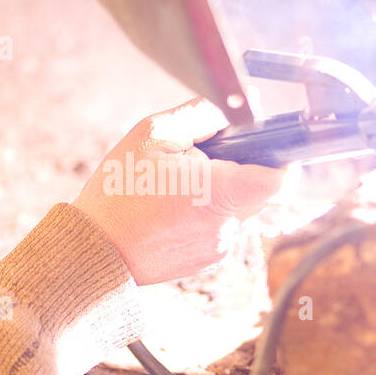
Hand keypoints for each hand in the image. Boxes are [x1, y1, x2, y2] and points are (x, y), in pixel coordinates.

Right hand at [73, 98, 283, 284]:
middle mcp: (228, 227)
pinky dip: (203, 214)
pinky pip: (219, 228)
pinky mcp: (206, 262)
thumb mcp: (152, 133)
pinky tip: (169, 211)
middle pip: (258, 190)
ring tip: (173, 189)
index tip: (256, 145)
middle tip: (195, 161)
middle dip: (236, 170)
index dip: (277, 156)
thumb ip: (201, 115)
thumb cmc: (119, 190)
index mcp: (222, 194)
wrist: (93, 250)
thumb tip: (233, 113)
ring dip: (217, 193)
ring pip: (238, 209)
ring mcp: (219, 249)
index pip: (282, 177)